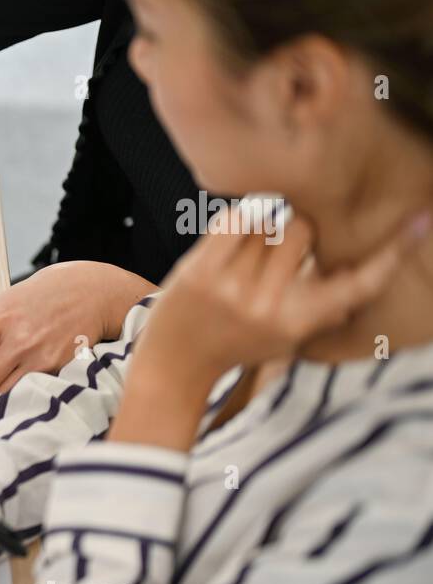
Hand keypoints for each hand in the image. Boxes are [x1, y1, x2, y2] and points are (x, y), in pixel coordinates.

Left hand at [0, 261, 157, 405]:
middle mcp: (17, 340)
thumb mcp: (7, 302)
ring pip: (1, 395)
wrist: (93, 291)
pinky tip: (22, 377)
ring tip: (0, 377)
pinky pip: (26, 392)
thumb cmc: (46, 294)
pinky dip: (17, 392)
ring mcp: (39, 357)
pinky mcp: (57, 370)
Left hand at [111, 205, 427, 450]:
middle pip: (303, 230)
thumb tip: (371, 266)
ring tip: (239, 261)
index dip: (393, 253)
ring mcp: (234, 290)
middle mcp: (272, 307)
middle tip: (267, 257)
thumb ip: (323, 305)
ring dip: (257, 230)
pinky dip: (235, 220)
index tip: (423, 222)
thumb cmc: (236, 341)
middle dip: (290, 232)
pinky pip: (234, 218)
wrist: (175, 364)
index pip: (358, 283)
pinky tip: (227, 240)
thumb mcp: (290, 335)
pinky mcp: (200, 274)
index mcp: (302, 322)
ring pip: (267, 222)